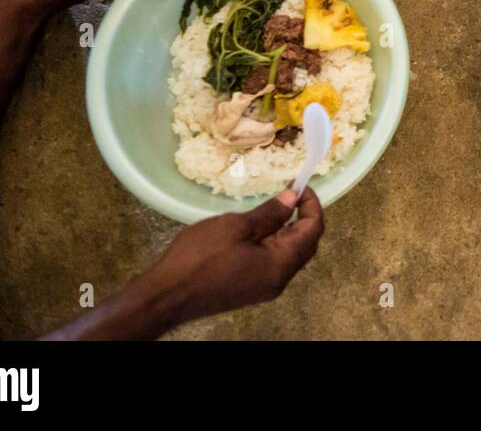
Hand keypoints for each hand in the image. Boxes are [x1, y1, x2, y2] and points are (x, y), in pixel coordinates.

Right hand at [139, 187, 324, 326]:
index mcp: (280, 265)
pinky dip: (274, 243)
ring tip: (275, 207)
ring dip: (289, 230)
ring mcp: (265, 288)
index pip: (313, 230)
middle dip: (303, 217)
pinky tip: (259, 230)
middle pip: (306, 244)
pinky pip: (274, 263)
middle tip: (290, 193)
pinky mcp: (251, 289)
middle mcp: (279, 280)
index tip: (300, 185)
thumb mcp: (236, 226)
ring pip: (290, 255)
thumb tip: (292, 198)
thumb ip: (269, 213)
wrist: (167, 295)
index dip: (312, 204)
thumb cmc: (199, 258)